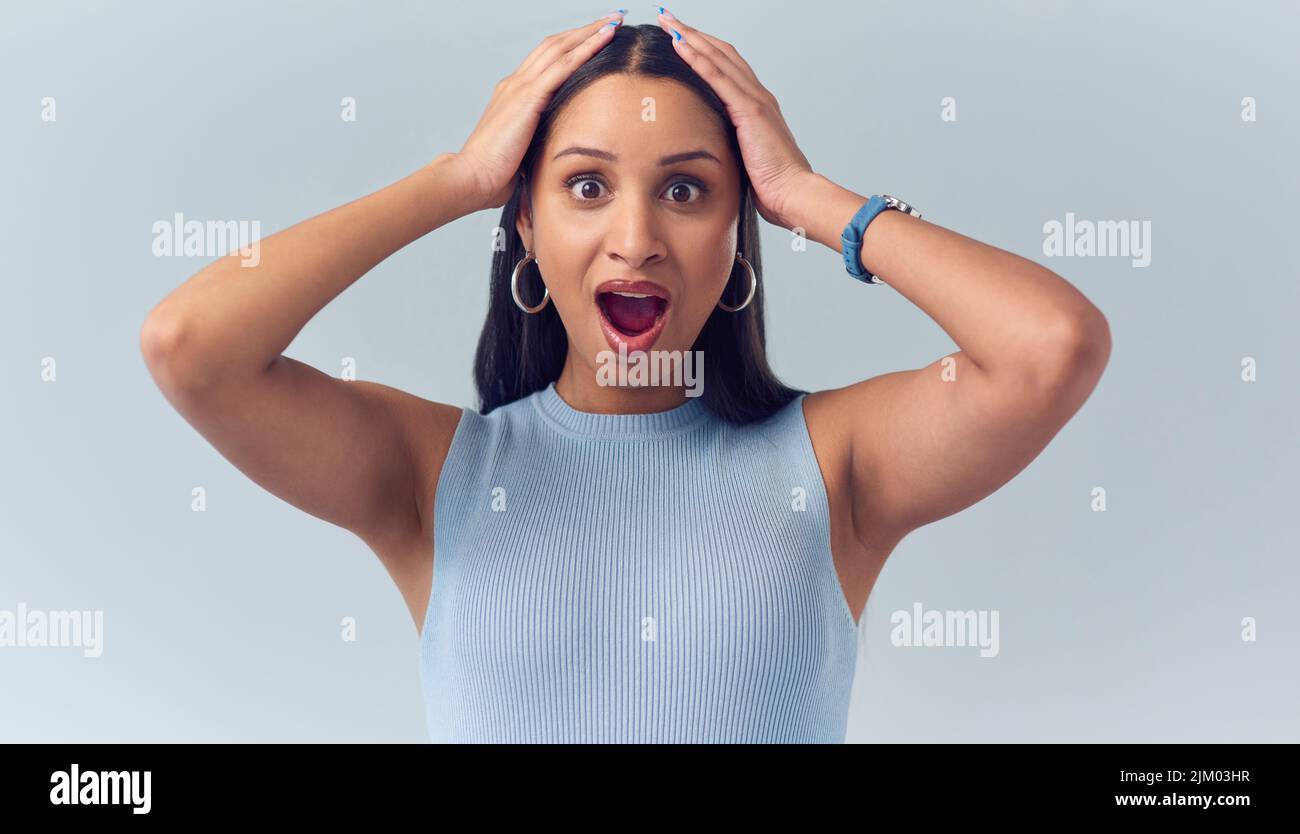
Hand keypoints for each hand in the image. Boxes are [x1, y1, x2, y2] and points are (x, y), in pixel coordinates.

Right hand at [451, 12, 625, 211]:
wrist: (472, 177)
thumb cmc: (494, 174)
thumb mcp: (523, 152)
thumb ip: (539, 142)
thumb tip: (557, 152)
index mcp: (513, 94)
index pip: (546, 60)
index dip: (571, 46)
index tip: (595, 39)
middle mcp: (515, 83)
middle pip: (555, 45)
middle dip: (584, 30)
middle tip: (611, 19)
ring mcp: (520, 87)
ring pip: (561, 48)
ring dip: (589, 32)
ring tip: (614, 22)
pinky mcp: (527, 98)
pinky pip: (563, 66)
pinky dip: (586, 49)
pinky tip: (604, 39)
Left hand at [655, 9, 814, 229]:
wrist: (793, 194)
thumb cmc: (772, 186)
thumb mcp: (745, 160)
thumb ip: (731, 147)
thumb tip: (710, 150)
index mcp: (757, 106)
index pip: (727, 67)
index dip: (704, 49)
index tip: (679, 37)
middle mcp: (758, 95)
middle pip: (722, 53)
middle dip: (693, 33)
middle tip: (668, 18)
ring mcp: (755, 100)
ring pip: (719, 57)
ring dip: (691, 37)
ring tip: (668, 22)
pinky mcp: (750, 110)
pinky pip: (718, 77)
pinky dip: (698, 58)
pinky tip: (680, 45)